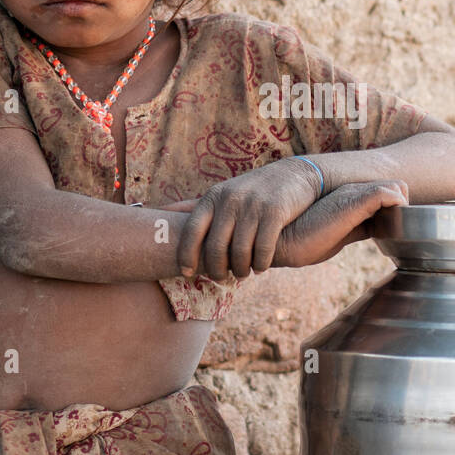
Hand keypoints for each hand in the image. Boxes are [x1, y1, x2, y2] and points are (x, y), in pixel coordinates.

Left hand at [174, 157, 323, 280]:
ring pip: (240, 252)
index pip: (192, 231)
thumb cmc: (253, 190)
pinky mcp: (275, 212)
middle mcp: (230, 200)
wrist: (296, 175)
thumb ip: (196, 205)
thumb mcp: (224, 192)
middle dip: (217, 270)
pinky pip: (263, 248)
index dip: (186, 256)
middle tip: (221, 279)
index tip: (186, 273)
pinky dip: (260, 264)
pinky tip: (261, 268)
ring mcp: (253, 205)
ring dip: (240, 270)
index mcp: (213, 197)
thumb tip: (159, 211)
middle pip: (216, 247)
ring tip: (243, 274)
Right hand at [272, 180, 409, 268]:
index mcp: (351, 199)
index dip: (399, 208)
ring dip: (405, 207)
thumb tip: (377, 230)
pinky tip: (397, 225)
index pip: (388, 193)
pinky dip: (399, 207)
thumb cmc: (304, 242)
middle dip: (407, 206)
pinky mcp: (354, 202)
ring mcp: (354, 195)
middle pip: (396, 187)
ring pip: (396, 188)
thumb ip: (357, 228)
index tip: (403, 226)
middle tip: (410, 226)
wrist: (281, 241)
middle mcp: (354, 192)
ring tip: (405, 226)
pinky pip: (390, 195)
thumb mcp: (338, 234)